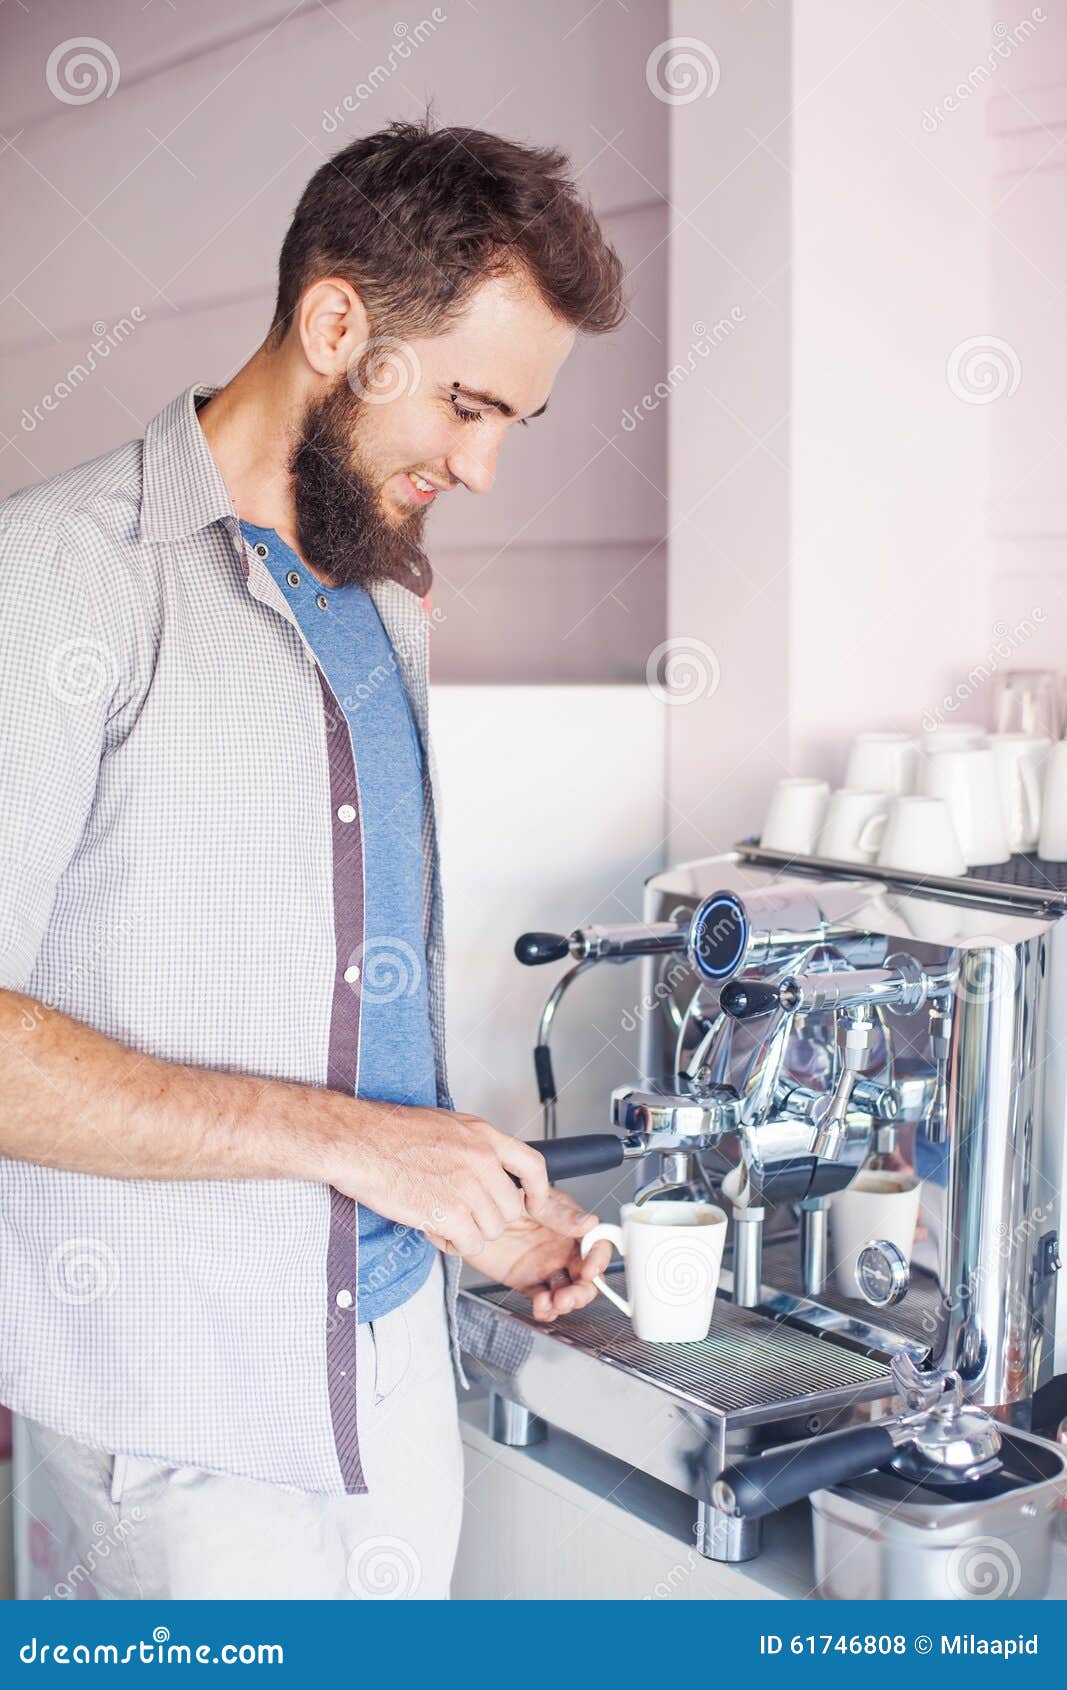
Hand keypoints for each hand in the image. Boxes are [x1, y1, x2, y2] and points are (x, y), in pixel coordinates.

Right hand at [326, 1102, 553, 1256]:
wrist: (360, 1142)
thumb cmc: (391, 1133)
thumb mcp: (446, 1125)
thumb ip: (475, 1147)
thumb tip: (489, 1170)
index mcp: (483, 1136)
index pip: (533, 1166)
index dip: (539, 1191)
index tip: (535, 1204)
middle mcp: (482, 1160)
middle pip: (511, 1209)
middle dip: (490, 1219)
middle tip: (464, 1215)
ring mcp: (467, 1187)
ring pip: (492, 1230)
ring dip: (470, 1233)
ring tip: (443, 1219)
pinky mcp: (449, 1214)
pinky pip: (470, 1244)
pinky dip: (455, 1245)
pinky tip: (436, 1231)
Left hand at [433, 1186, 614, 1321]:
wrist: (471, 1210)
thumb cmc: (502, 1195)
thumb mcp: (532, 1201)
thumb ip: (560, 1214)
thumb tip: (590, 1223)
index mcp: (570, 1226)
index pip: (596, 1244)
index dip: (598, 1260)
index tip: (589, 1271)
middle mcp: (562, 1248)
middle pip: (586, 1276)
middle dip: (582, 1291)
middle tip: (568, 1295)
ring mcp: (546, 1267)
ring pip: (567, 1291)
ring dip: (565, 1302)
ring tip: (552, 1302)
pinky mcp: (528, 1282)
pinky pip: (544, 1300)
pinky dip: (546, 1308)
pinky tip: (541, 1305)